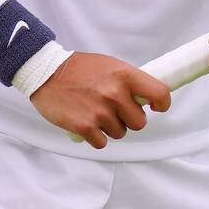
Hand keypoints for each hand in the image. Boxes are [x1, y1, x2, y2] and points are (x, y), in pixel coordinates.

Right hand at [29, 52, 170, 150]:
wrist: (46, 73)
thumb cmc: (79, 68)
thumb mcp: (110, 65)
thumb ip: (128, 81)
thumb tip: (146, 98)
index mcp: (125, 75)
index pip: (159, 93)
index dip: (162, 104)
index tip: (157, 107)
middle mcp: (115, 94)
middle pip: (139, 122)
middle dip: (129, 119)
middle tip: (114, 110)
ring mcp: (100, 111)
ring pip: (120, 133)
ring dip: (110, 127)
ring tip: (96, 113)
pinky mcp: (85, 126)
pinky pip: (102, 142)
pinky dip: (95, 136)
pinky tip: (86, 122)